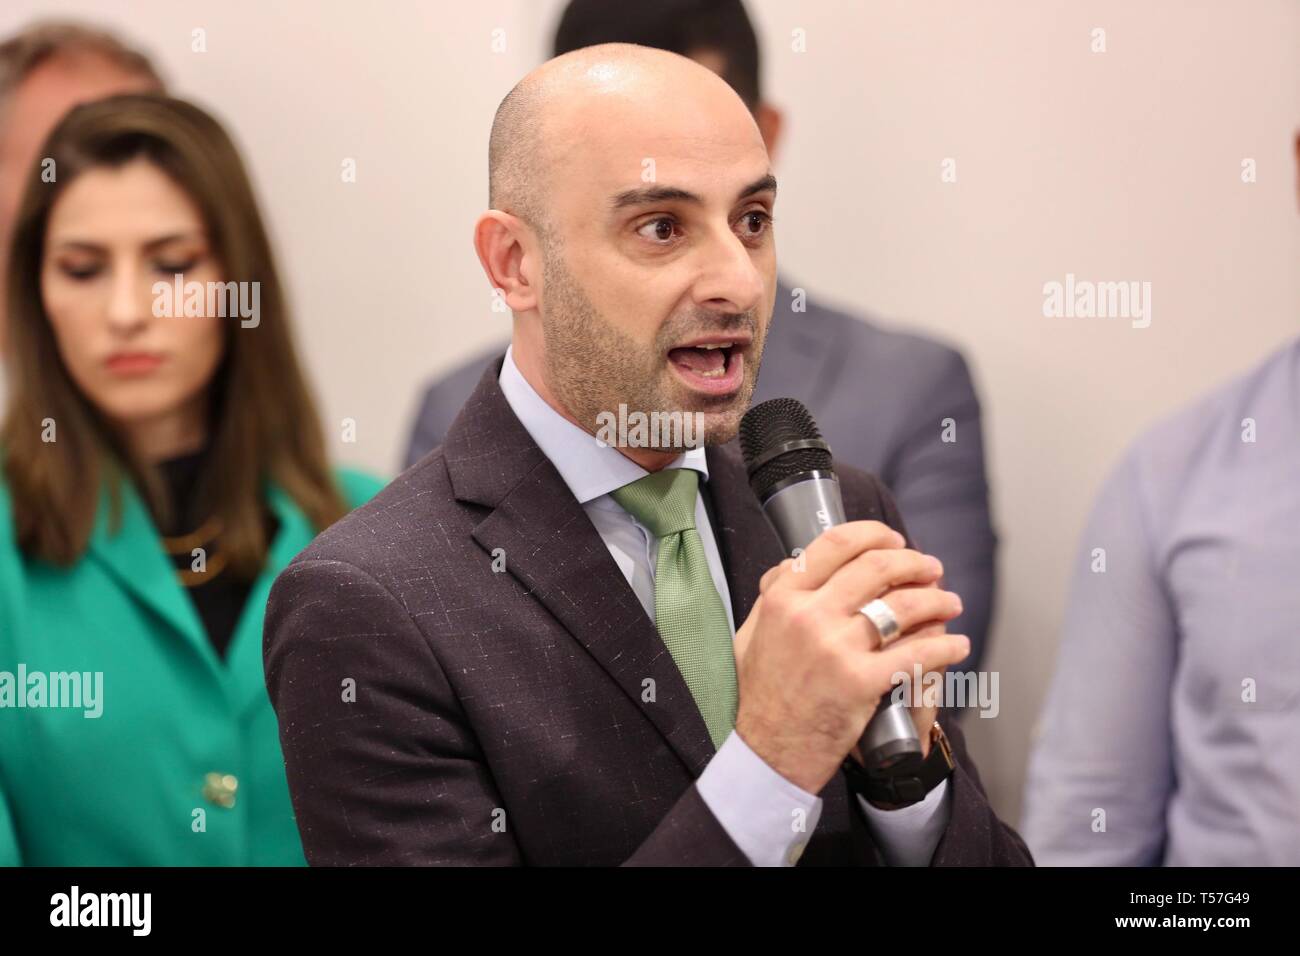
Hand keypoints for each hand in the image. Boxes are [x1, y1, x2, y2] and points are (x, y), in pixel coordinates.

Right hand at [733, 521, 968, 793]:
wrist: (767, 752)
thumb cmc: (761, 693)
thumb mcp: (752, 632)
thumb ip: (774, 593)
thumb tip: (797, 560)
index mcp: (783, 598)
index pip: (835, 544)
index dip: (874, 535)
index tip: (895, 540)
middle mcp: (809, 616)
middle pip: (876, 567)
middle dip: (914, 562)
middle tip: (931, 568)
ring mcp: (836, 649)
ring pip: (903, 606)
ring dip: (937, 599)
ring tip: (950, 602)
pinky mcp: (861, 683)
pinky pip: (917, 654)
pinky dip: (946, 647)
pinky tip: (958, 645)